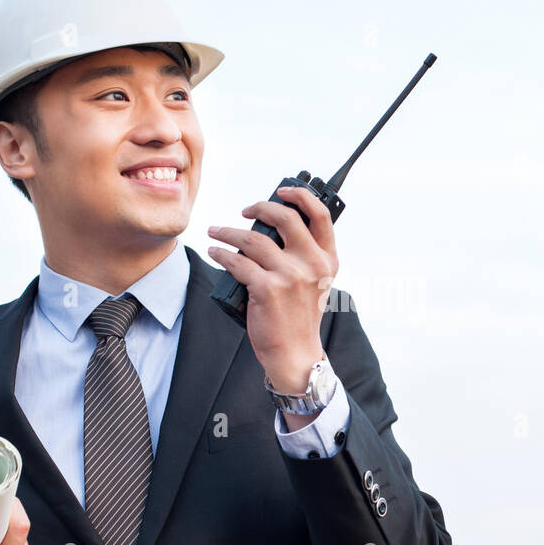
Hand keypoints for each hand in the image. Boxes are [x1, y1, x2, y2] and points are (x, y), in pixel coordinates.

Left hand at [207, 185, 338, 390]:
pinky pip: (237, 262)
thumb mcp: (315, 283)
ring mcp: (290, 276)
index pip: (321, 215)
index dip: (300, 196)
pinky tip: (215, 252)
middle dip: (260, 207)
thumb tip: (272, 227)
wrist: (295, 353)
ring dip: (228, 232)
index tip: (281, 191)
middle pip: (285, 218)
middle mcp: (312, 265)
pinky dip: (221, 254)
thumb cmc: (299, 317)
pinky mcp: (267, 289)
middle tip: (245, 211)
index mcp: (328, 260)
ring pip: (252, 239)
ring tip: (216, 232)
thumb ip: (304, 256)